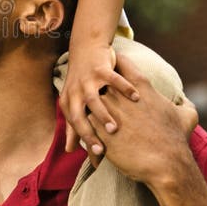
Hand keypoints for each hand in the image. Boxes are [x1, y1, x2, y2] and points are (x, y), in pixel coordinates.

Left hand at [60, 43, 139, 164]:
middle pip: (79, 116)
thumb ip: (74, 128)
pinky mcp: (101, 68)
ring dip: (104, 114)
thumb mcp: (76, 103)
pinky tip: (136, 98)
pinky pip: (113, 79)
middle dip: (89, 133)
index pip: (75, 125)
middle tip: (101, 149)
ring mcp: (87, 80)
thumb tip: (70, 150)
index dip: (84, 141)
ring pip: (94, 99)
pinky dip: (124, 88)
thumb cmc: (83, 83)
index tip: (97, 156)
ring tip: (115, 128)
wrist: (85, 49)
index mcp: (70, 102)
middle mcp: (75, 92)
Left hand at [87, 53, 197, 188]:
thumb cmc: (176, 139)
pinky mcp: (99, 132)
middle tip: (94, 87)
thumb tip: (186, 101)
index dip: (115, 61)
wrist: (166, 165)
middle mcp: (120, 96)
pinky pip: (86, 126)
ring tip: (87, 114)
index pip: (120, 62)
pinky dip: (87, 132)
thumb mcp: (186, 116)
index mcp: (140, 86)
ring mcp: (107, 113)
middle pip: (100, 81)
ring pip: (89, 102)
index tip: (111, 63)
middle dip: (97, 84)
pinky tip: (91, 139)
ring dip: (89, 108)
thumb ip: (185, 104)